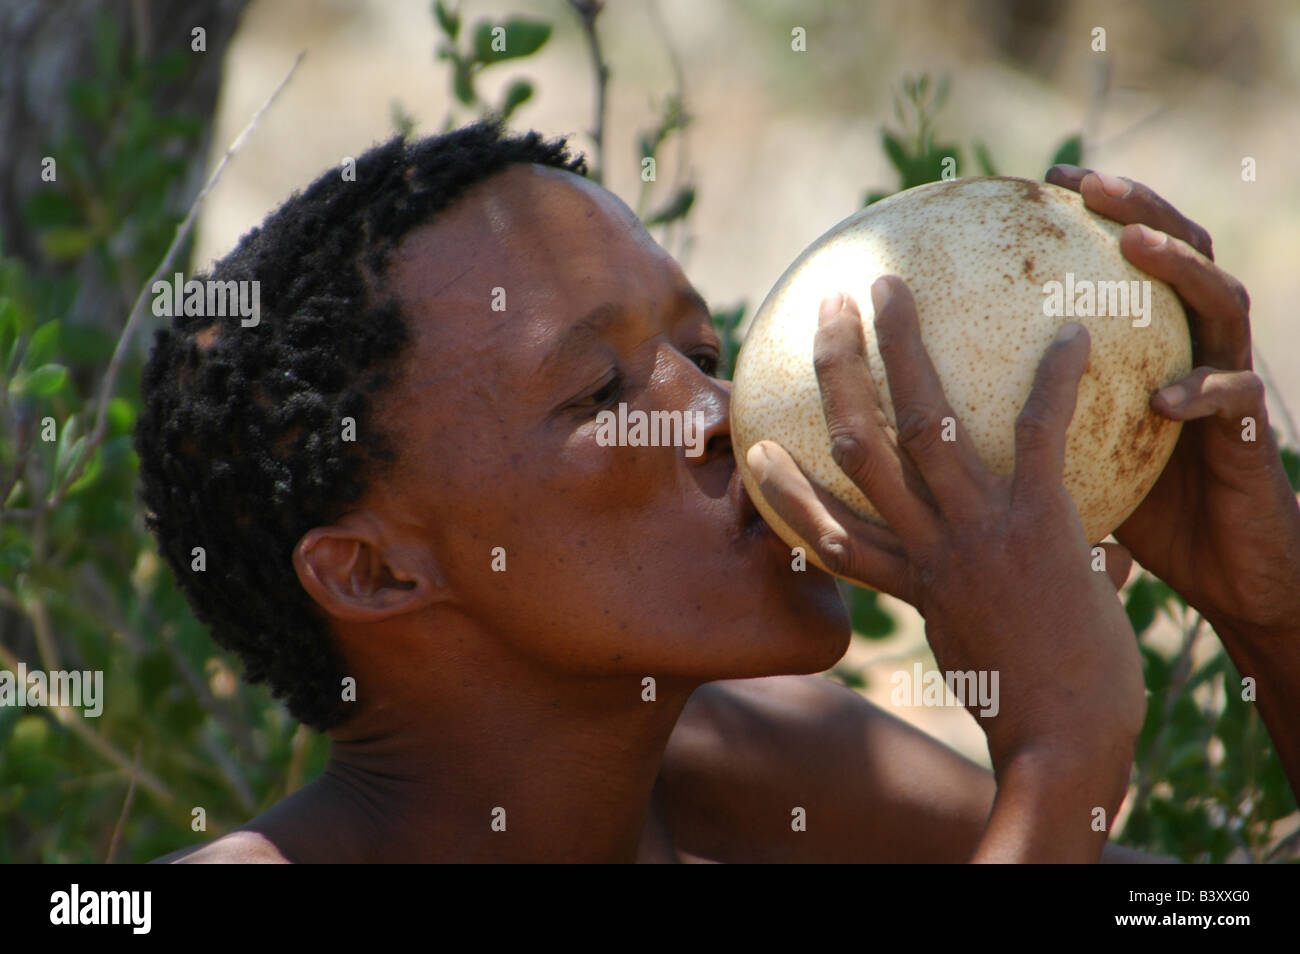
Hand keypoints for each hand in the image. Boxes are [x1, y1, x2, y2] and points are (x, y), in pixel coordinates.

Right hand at [746, 278, 1144, 784]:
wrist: (1069, 742)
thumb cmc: (1035, 705)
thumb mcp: (990, 647)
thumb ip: (999, 595)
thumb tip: (1071, 557)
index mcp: (907, 584)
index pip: (827, 529)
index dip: (786, 488)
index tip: (758, 448)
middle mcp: (927, 550)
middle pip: (858, 448)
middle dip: (838, 372)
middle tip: (830, 309)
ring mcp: (975, 533)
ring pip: (919, 426)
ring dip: (902, 349)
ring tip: (890, 288)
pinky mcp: (1036, 524)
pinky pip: (1033, 435)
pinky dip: (1050, 382)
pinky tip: (1072, 335)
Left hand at [1045, 165, 1299, 637]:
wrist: (1224, 572)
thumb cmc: (1141, 510)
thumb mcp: (1072, 455)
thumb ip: (1032, 418)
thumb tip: (935, 403)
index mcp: (1153, 350)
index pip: (1131, 262)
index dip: (1096, 215)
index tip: (1044, 179)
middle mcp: (1195, 352)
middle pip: (1181, 255)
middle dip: (1140, 207)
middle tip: (1089, 179)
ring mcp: (1229, 387)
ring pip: (1221, 305)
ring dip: (1180, 269)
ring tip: (1136, 245)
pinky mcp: (1250, 439)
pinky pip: (1234, 403)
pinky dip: (1202, 393)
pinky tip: (1167, 398)